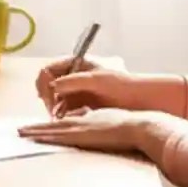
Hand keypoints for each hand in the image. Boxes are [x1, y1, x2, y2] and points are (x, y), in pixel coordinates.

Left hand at [18, 107, 154, 152]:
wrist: (137, 126)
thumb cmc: (127, 125)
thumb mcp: (107, 120)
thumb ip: (95, 120)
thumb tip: (86, 121)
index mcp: (85, 120)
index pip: (62, 123)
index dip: (47, 126)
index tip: (35, 129)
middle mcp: (80, 123)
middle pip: (52, 126)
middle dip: (35, 129)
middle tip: (18, 131)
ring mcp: (80, 129)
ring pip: (52, 130)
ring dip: (35, 132)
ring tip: (20, 134)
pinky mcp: (82, 136)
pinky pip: (59, 137)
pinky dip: (46, 137)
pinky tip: (36, 139)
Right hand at [34, 57, 187, 118]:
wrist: (142, 101)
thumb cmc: (122, 85)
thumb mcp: (97, 80)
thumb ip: (73, 81)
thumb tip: (53, 86)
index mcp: (76, 64)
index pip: (48, 71)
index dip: (45, 83)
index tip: (50, 97)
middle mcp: (74, 77)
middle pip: (48, 87)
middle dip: (48, 99)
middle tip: (54, 113)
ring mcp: (77, 92)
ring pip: (55, 101)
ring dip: (55, 110)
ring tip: (61, 119)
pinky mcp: (82, 106)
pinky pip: (64, 112)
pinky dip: (63, 116)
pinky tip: (68, 121)